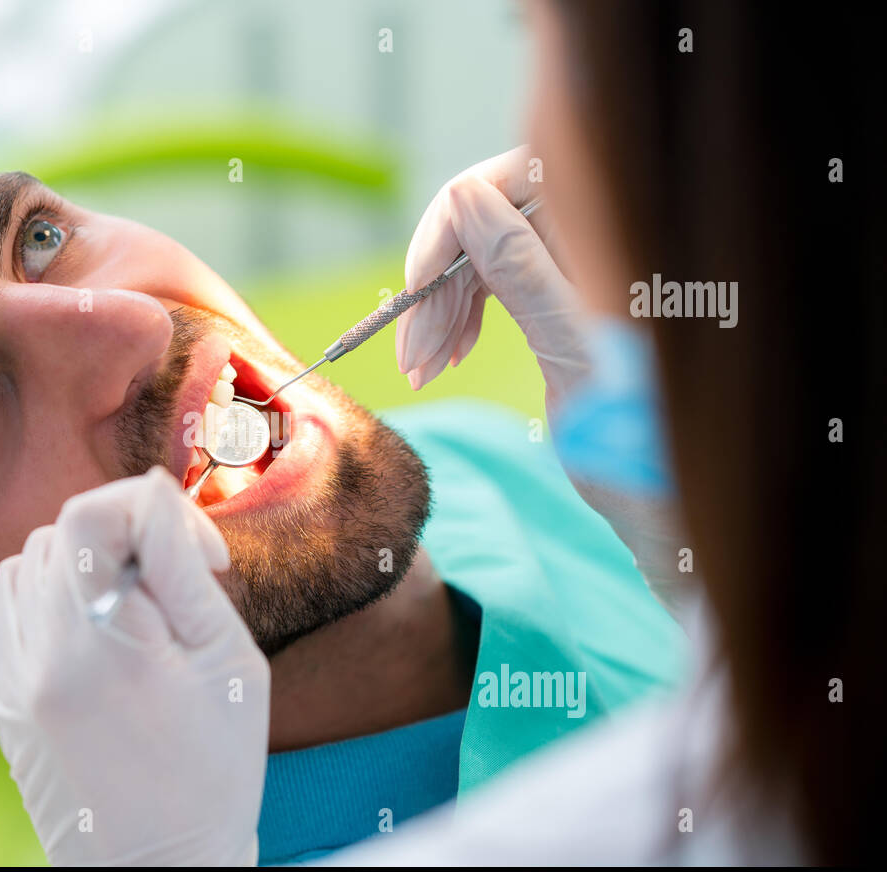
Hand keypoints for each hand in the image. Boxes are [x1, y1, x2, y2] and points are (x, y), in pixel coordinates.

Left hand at [0, 466, 269, 865]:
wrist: (160, 868)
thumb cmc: (212, 771)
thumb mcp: (228, 661)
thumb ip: (182, 572)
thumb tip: (155, 503)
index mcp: (103, 643)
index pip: (94, 513)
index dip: (156, 511)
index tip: (200, 556)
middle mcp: (40, 655)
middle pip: (62, 532)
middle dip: (127, 535)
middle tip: (177, 586)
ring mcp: (13, 678)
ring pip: (28, 562)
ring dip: (84, 561)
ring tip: (134, 606)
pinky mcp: (4, 698)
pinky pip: (11, 608)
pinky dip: (52, 596)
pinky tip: (97, 630)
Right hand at [398, 148, 695, 623]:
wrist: (662, 491)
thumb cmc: (641, 429)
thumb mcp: (575, 344)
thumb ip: (522, 266)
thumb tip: (461, 198)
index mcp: (617, 227)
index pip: (510, 179)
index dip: (450, 227)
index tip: (414, 291)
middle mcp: (599, 230)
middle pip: (489, 219)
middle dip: (440, 283)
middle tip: (410, 354)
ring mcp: (579, 259)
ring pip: (482, 255)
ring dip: (442, 308)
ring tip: (420, 369)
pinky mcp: (562, 292)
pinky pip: (495, 283)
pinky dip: (461, 319)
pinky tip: (446, 359)